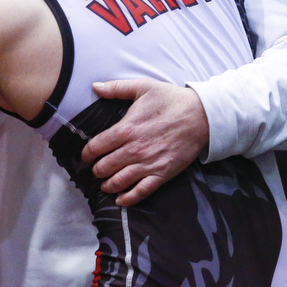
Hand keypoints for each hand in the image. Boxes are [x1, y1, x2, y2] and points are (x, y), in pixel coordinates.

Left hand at [81, 78, 208, 205]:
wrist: (201, 115)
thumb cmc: (171, 99)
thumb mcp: (143, 87)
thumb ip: (116, 88)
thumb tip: (95, 86)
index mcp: (126, 129)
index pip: (96, 146)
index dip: (87, 153)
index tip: (85, 156)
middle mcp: (134, 149)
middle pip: (105, 167)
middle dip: (96, 170)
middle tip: (95, 170)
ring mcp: (148, 163)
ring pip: (120, 181)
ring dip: (108, 185)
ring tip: (104, 185)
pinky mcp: (162, 173)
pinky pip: (141, 191)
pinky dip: (128, 199)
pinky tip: (120, 200)